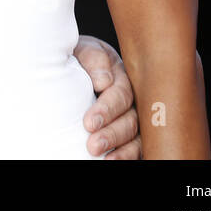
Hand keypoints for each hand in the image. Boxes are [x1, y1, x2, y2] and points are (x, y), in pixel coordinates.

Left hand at [73, 34, 141, 158]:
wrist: (74, 62)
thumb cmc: (78, 57)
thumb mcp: (84, 49)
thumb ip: (93, 59)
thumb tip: (104, 81)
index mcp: (123, 74)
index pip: (121, 94)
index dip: (107, 109)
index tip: (89, 122)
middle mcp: (133, 97)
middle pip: (130, 119)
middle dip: (112, 133)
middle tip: (93, 145)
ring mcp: (133, 115)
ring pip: (136, 136)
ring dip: (121, 149)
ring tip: (103, 158)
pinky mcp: (129, 132)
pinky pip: (136, 146)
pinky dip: (127, 155)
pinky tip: (113, 160)